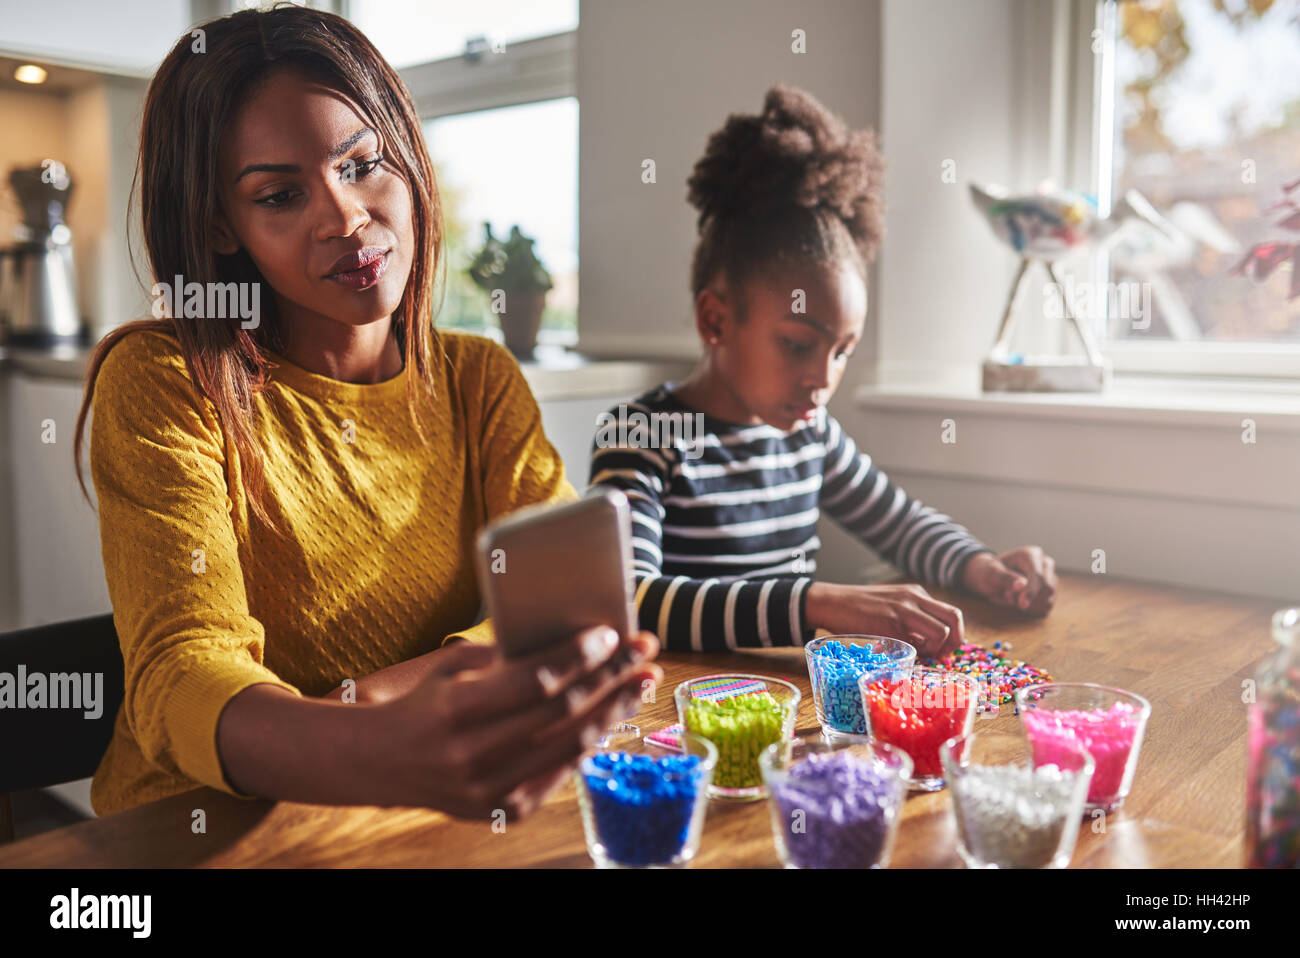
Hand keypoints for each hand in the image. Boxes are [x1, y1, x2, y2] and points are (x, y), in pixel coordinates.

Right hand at [372, 627, 662, 819]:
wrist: (381, 764)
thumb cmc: (425, 703)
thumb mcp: (453, 670)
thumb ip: (506, 658)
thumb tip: (571, 638)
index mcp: (455, 710)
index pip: (534, 680)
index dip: (579, 656)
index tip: (611, 632)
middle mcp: (473, 754)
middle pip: (562, 712)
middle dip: (611, 677)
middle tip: (644, 651)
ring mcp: (490, 790)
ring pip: (570, 746)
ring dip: (614, 711)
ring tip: (640, 682)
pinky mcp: (504, 811)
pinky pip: (560, 773)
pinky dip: (588, 742)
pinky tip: (610, 716)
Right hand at [804, 582, 963, 657]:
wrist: (831, 602)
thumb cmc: (858, 609)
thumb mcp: (890, 607)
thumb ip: (910, 621)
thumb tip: (928, 646)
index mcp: (916, 593)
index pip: (951, 613)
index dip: (953, 635)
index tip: (941, 650)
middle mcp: (914, 597)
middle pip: (954, 618)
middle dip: (954, 642)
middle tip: (940, 655)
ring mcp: (904, 608)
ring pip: (941, 631)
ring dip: (936, 649)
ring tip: (919, 655)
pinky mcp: (891, 622)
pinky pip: (918, 641)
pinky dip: (916, 652)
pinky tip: (900, 652)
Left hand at [961, 547, 1055, 616]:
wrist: (992, 578)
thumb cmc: (990, 572)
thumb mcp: (992, 573)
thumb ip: (1006, 578)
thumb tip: (1022, 585)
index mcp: (1031, 554)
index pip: (1038, 575)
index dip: (1031, 591)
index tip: (1022, 605)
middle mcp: (1045, 563)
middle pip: (1047, 587)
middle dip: (1027, 597)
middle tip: (1007, 595)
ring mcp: (1050, 576)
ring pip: (1048, 598)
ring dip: (1028, 605)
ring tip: (1011, 596)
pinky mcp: (1050, 590)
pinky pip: (1047, 606)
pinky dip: (1032, 609)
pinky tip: (1020, 602)